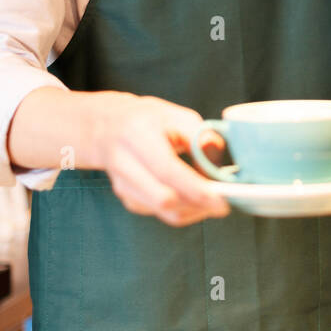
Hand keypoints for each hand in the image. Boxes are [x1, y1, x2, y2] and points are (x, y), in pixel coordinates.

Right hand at [92, 93, 229, 225]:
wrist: (107, 126)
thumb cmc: (148, 119)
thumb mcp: (178, 117)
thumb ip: (201, 139)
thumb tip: (219, 171)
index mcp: (138, 135)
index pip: (167, 170)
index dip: (196, 189)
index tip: (223, 200)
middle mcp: (124, 162)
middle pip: (163, 199)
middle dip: (198, 206)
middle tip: (223, 203)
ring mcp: (121, 184)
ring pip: (163, 211)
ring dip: (192, 211)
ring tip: (211, 199)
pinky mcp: (126, 197)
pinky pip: (159, 213)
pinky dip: (182, 210)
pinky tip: (194, 198)